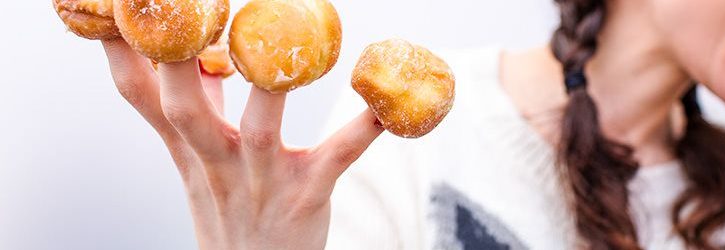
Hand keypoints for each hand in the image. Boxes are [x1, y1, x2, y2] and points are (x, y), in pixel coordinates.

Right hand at [100, 38, 383, 249]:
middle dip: (176, 60)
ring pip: (259, 130)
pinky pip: (336, 157)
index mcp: (186, 148)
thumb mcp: (199, 163)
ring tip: (286, 46)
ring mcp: (262, 180)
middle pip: (183, 109)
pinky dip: (360, 131)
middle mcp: (216, 162)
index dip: (122, 49)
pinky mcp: (306, 195)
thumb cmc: (230, 211)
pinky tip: (384, 108)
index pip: (140, 94)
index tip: (116, 9)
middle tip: (185, 14)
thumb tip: (202, 56)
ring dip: (271, 88)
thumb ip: (198, 108)